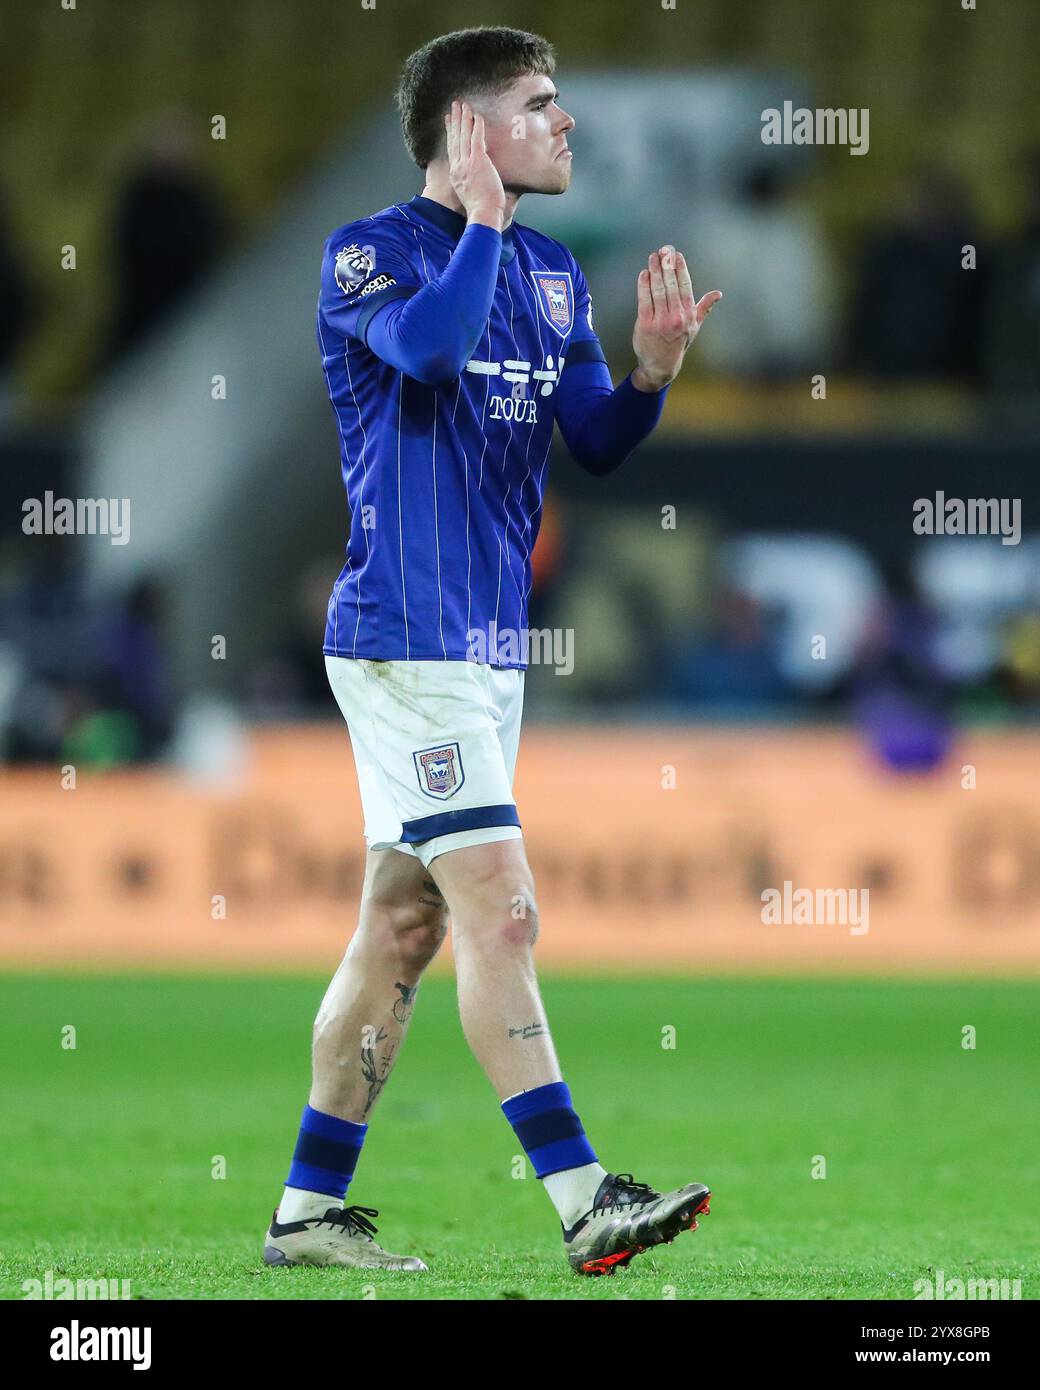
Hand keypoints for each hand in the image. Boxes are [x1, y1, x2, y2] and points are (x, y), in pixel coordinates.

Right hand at [443, 100, 505, 228]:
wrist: (483, 215)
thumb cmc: (481, 211)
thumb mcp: (470, 195)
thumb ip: (471, 182)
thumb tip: (478, 178)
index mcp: (456, 175)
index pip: (452, 149)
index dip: (450, 133)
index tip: (448, 121)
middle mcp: (458, 167)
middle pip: (455, 139)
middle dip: (454, 121)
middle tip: (453, 106)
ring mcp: (467, 164)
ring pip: (463, 136)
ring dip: (463, 118)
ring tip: (463, 105)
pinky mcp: (478, 162)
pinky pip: (476, 139)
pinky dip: (476, 126)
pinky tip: (477, 115)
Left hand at [631, 246, 721, 390]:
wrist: (661, 366)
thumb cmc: (678, 344)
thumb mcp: (694, 327)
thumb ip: (704, 308)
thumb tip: (718, 294)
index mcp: (688, 315)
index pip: (685, 286)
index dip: (681, 268)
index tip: (677, 254)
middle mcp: (676, 317)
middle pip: (671, 285)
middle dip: (667, 265)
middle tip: (664, 250)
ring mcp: (660, 321)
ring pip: (657, 290)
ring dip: (654, 271)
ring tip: (653, 257)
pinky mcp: (645, 325)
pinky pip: (644, 301)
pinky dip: (644, 285)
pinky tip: (644, 273)